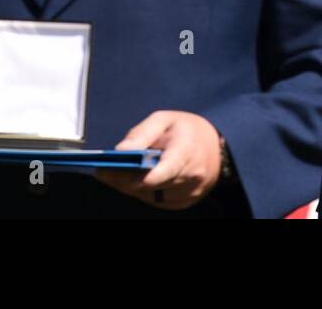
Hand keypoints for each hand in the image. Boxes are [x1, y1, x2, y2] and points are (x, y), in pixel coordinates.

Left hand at [92, 111, 223, 210]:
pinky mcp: (185, 202)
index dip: (141, 176)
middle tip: (103, 171)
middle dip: (124, 179)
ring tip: (114, 175)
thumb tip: (119, 151)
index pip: (165, 170)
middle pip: (151, 185)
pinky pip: (158, 201)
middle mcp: (191, 175)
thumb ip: (141, 134)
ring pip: (151, 196)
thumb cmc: (188, 130)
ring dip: (131, 187)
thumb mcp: (164, 119)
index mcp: (186, 150)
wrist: (218, 147)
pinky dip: (143, 192)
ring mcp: (190, 192)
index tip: (114, 172)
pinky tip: (133, 181)